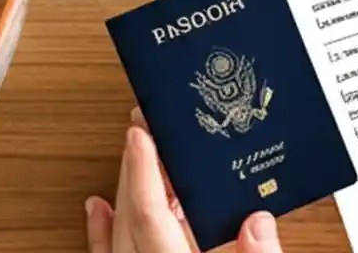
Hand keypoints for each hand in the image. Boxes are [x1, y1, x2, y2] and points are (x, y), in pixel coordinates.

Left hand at [85, 109, 283, 252]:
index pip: (150, 214)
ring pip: (117, 232)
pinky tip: (97, 208)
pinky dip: (101, 229)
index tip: (140, 133)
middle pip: (130, 215)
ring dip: (122, 191)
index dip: (144, 170)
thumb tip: (260, 221)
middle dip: (135, 167)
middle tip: (144, 125)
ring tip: (131, 153)